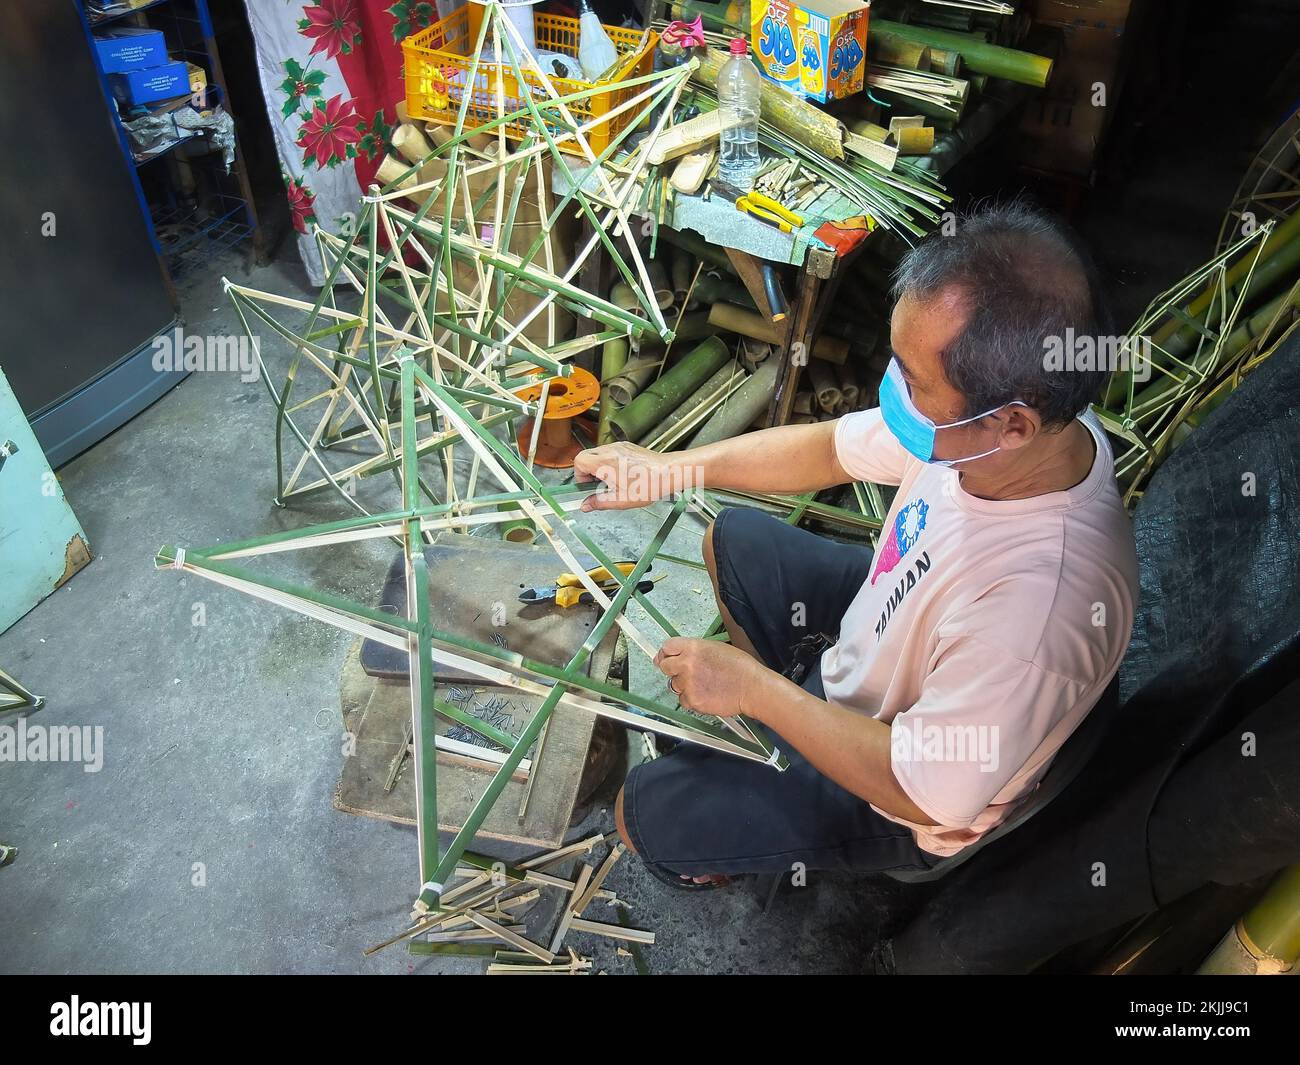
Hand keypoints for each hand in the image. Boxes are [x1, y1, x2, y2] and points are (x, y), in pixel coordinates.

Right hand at [574, 442, 674, 511]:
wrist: (668, 472)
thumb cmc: (648, 485)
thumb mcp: (620, 500)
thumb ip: (599, 502)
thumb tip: (586, 506)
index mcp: (605, 463)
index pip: (579, 462)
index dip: (579, 475)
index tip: (587, 486)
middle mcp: (610, 451)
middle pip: (586, 455)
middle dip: (587, 471)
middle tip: (597, 484)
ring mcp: (618, 446)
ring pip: (597, 453)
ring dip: (598, 466)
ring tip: (611, 480)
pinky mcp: (626, 446)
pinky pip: (609, 451)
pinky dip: (609, 461)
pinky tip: (621, 473)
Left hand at [653, 637, 768, 718]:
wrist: (751, 687)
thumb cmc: (739, 667)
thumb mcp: (715, 647)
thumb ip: (694, 649)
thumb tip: (678, 655)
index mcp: (694, 647)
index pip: (667, 647)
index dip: (666, 653)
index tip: (667, 657)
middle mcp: (687, 664)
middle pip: (664, 666)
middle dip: (672, 669)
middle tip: (684, 672)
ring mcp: (688, 683)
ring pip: (674, 685)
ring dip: (684, 685)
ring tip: (703, 684)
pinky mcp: (692, 700)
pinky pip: (683, 700)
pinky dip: (691, 699)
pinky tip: (705, 694)